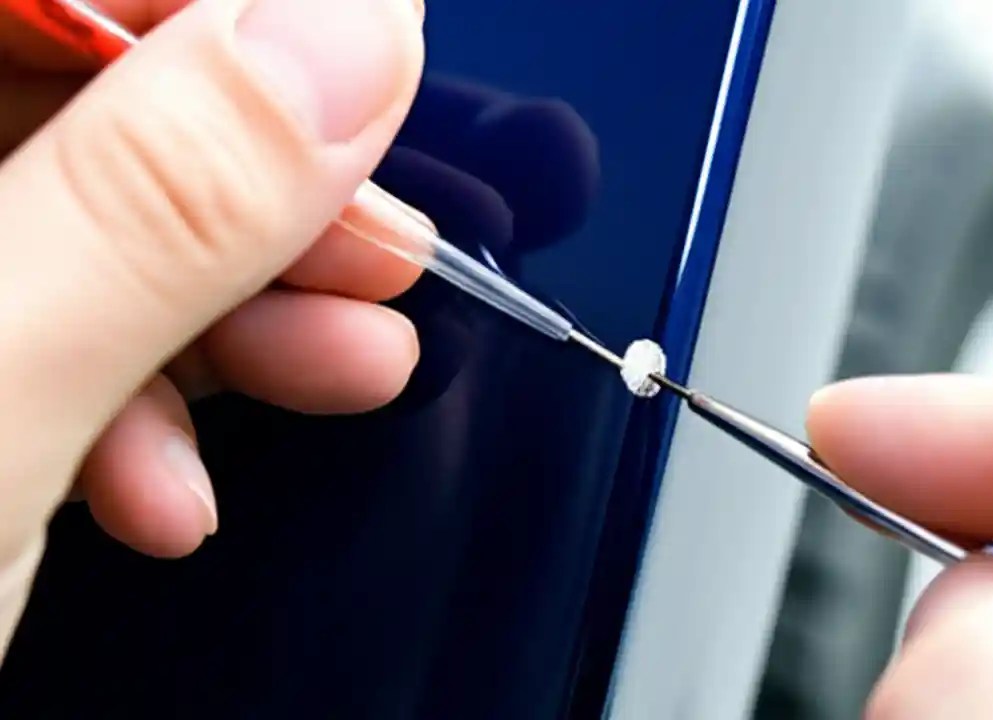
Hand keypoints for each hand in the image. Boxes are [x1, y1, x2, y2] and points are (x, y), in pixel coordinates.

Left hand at [0, 0, 423, 656]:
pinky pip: (47, 321)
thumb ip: (162, 202)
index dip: (210, 11)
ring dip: (230, 301)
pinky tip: (177, 478)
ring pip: (77, 210)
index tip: (357, 76)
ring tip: (338, 364)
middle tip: (372, 243)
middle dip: (252, 179)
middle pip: (66, 84)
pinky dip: (144, 394)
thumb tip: (351, 39)